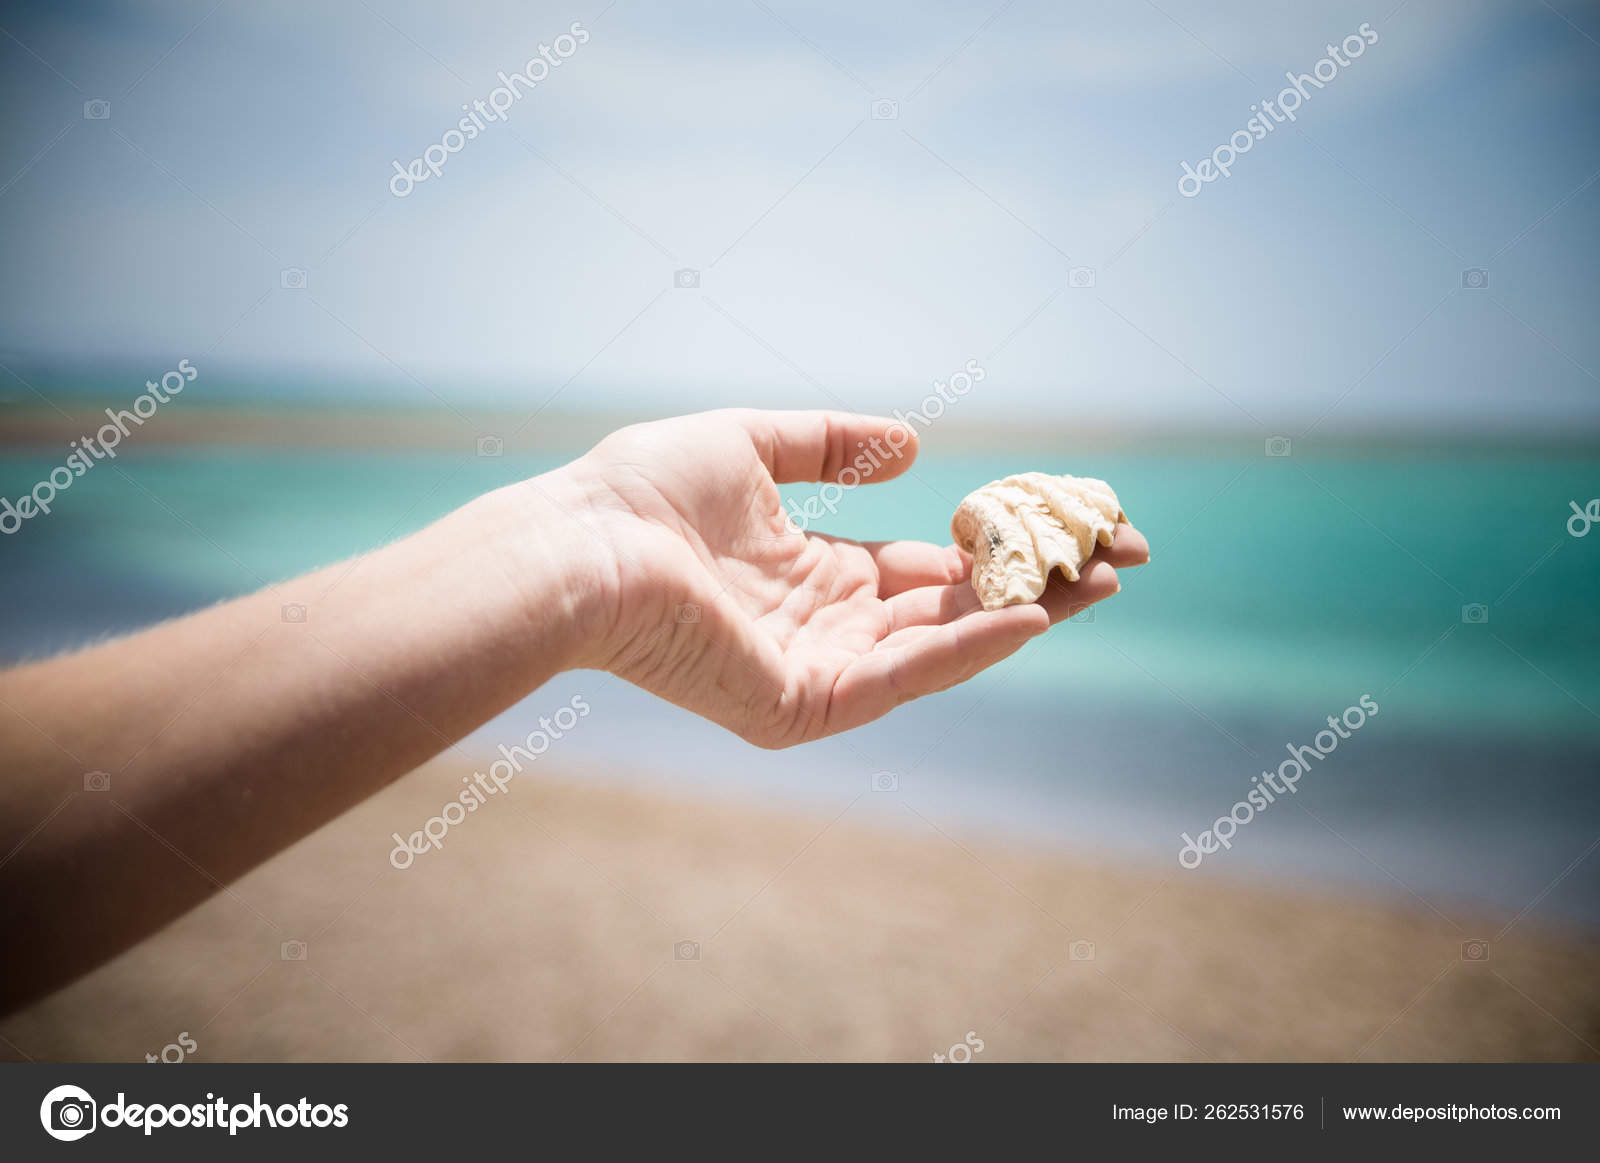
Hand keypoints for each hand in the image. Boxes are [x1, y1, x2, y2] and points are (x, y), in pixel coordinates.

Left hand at [525, 409, 1149, 747]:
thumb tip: (916, 443)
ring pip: (941, 646)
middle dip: (1038, 581)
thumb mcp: (754, 443)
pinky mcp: (800, 706)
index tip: (1070, 519)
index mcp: (816, 572)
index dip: (998, 544)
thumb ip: (833, 443)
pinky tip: (1027, 614)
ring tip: (1101, 579)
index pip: (929, 566)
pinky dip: (964, 649)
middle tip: (1122, 554)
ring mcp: (816, 673)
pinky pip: (899, 678)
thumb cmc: (644, 491)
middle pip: (952, 609)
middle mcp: (826, 627)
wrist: (581, 543)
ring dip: (1023, 613)